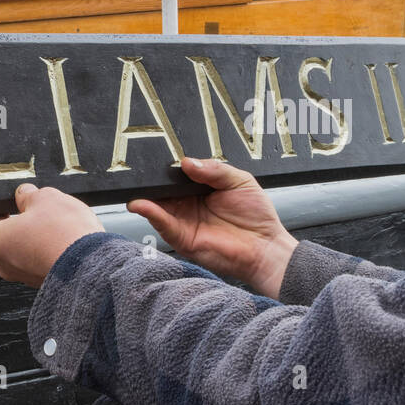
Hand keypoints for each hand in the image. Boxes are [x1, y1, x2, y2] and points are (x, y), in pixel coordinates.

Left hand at [0, 183, 104, 286]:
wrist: (99, 273)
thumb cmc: (69, 240)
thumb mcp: (47, 200)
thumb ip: (30, 197)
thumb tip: (26, 197)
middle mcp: (2, 260)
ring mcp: (22, 272)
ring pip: (15, 242)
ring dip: (23, 226)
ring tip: (47, 210)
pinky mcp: (42, 276)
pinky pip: (35, 251)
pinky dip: (42, 237)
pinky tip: (60, 227)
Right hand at [127, 157, 296, 297]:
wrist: (264, 247)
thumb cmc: (256, 217)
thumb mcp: (239, 181)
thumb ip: (215, 169)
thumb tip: (187, 162)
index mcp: (200, 189)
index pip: (179, 175)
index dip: (171, 167)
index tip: (165, 157)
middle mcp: (187, 205)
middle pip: (163, 189)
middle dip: (154, 180)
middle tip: (148, 170)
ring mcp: (182, 221)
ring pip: (157, 206)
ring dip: (146, 196)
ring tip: (139, 186)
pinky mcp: (180, 238)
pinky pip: (162, 224)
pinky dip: (150, 214)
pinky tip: (143, 205)